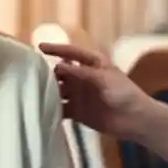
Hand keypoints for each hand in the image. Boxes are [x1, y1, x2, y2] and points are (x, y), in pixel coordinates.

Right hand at [38, 42, 152, 139]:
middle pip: (61, 73)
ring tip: (33, 93)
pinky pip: (61, 109)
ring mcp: (79, 95)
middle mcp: (83, 78)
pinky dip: (52, 109)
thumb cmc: (124, 93)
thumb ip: (81, 73)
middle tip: (32, 75)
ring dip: (48, 92)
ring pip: (58, 91)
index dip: (56, 49)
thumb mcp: (104, 78)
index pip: (71, 53)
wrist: (136, 119)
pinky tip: (42, 110)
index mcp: (92, 64)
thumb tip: (58, 66)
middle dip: (48, 73)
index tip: (40, 47)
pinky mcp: (78, 112)